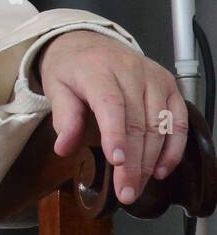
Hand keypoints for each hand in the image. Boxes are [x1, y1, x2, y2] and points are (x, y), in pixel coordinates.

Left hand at [36, 29, 187, 203]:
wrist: (87, 41)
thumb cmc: (71, 67)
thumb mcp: (56, 86)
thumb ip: (63, 116)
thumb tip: (63, 148)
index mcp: (98, 71)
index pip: (111, 104)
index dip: (115, 134)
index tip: (116, 162)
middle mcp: (130, 72)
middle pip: (137, 122)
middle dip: (133, 162)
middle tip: (125, 192)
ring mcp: (154, 79)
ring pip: (160, 126)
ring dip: (151, 161)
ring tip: (137, 187)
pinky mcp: (169, 86)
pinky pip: (179, 121)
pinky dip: (173, 148)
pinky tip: (160, 169)